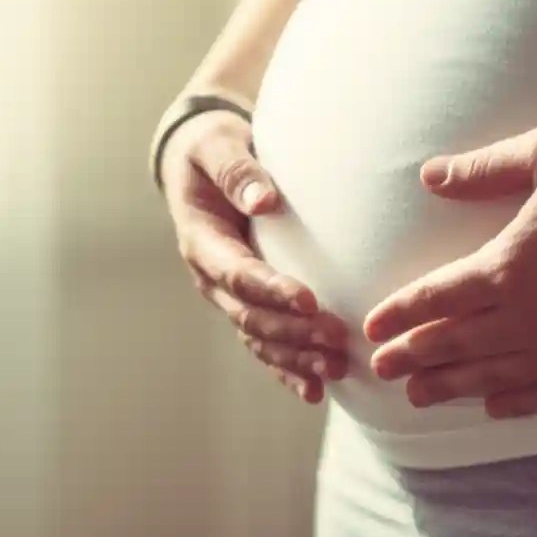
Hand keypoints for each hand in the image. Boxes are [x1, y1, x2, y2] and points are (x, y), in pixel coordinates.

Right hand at [162, 107, 347, 402]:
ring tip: (334, 370)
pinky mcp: (246, 301)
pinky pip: (264, 343)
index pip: (237, 274)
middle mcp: (211, 276)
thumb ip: (236, 170)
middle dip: (293, 332)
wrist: (198, 162)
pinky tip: (315, 391)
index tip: (310, 300)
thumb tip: (263, 200)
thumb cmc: (209, 148)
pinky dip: (287, 368)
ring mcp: (227, 295)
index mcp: (201, 241)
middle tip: (338, 340)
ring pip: (258, 337)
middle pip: (250, 316)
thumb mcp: (215, 145)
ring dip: (294, 356)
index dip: (271, 290)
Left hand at [364, 122, 536, 417]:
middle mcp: (530, 315)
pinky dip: (518, 403)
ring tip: (419, 395)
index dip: (399, 314)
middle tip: (380, 369)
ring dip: (452, 387)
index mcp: (509, 265)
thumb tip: (429, 175)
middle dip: (412, 357)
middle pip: (454, 344)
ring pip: (494, 376)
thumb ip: (483, 167)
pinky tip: (495, 409)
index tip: (371, 327)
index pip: (436, 298)